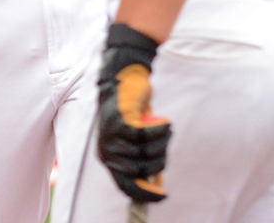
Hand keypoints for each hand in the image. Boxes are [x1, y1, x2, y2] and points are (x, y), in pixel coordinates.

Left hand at [96, 23, 169, 202]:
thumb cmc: (133, 110)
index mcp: (109, 158)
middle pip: (141, 170)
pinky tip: (164, 120)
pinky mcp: (120, 122)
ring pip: (146, 153)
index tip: (162, 195)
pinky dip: (160, 129)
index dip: (144, 193)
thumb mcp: (137, 138)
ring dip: (162, 142)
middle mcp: (107, 151)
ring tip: (165, 128)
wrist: (125, 77)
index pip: (125, 185)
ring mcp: (112, 137)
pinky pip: (147, 135)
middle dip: (159, 160)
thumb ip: (143, 157)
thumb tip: (155, 182)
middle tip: (165, 142)